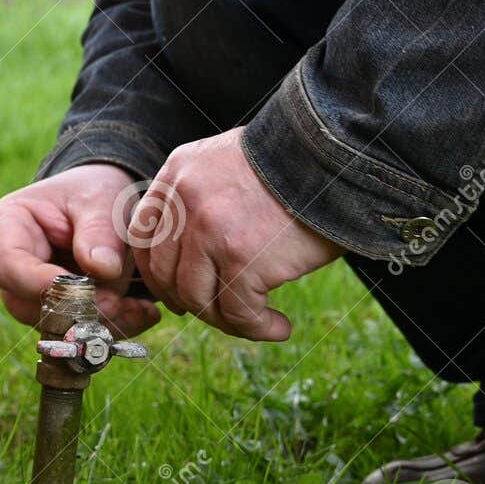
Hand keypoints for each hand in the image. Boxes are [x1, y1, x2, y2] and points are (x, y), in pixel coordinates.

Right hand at [0, 163, 161, 336]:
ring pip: (54, 326)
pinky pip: (78, 332)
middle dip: (75, 311)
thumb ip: (100, 231)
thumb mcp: (101, 200)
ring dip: (99, 325)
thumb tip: (102, 271)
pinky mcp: (58, 313)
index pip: (7, 263)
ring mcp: (32, 295)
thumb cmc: (95, 192)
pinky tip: (145, 313)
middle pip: (27, 304)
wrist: (107, 205)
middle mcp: (12, 267)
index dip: (37, 283)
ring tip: (142, 309)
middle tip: (120, 303)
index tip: (80, 289)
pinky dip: (114, 327)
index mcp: (8, 226)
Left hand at [131, 127, 343, 341]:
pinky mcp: (242, 259)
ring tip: (258, 322)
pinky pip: (238, 313)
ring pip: (198, 299)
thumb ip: (202, 198)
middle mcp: (185, 200)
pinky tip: (278, 328)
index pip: (145, 236)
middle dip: (190, 303)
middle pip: (166, 273)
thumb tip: (191, 255)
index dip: (158, 274)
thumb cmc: (298, 163)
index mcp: (178, 172)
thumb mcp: (231, 164)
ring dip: (226, 321)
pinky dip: (257, 329)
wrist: (339, 155)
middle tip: (221, 315)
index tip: (179, 296)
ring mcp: (209, 231)